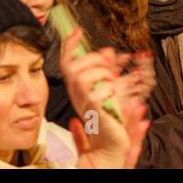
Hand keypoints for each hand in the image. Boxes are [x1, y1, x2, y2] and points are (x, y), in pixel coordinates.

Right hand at [61, 31, 150, 168]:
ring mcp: (84, 103)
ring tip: (114, 81)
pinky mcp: (95, 111)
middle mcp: (78, 95)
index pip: (68, 63)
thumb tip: (109, 51)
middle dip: (94, 59)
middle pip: (73, 66)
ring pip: (83, 76)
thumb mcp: (111, 92)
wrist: (110, 151)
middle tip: (111, 63)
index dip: (70, 45)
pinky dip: (109, 89)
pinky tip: (114, 95)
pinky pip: (98, 92)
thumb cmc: (110, 126)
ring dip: (103, 73)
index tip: (77, 31)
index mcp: (79, 90)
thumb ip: (108, 71)